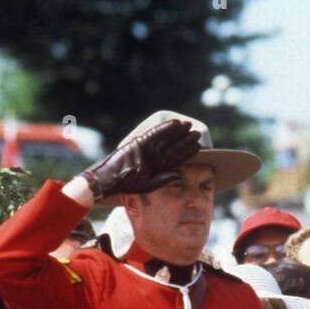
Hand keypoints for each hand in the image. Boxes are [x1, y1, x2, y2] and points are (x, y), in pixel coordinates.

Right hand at [79, 119, 201, 200]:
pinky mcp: (140, 142)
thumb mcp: (149, 184)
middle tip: (197, 133)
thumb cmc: (128, 185)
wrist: (109, 179)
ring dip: (178, 132)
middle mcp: (154, 156)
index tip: (199, 148)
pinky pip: (155, 134)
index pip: (177, 158)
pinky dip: (165, 128)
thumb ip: (165, 179)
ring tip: (189, 125)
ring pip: (166, 138)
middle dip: (185, 140)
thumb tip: (180, 175)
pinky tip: (176, 124)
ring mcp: (148, 148)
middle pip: (173, 146)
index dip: (188, 153)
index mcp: (158, 167)